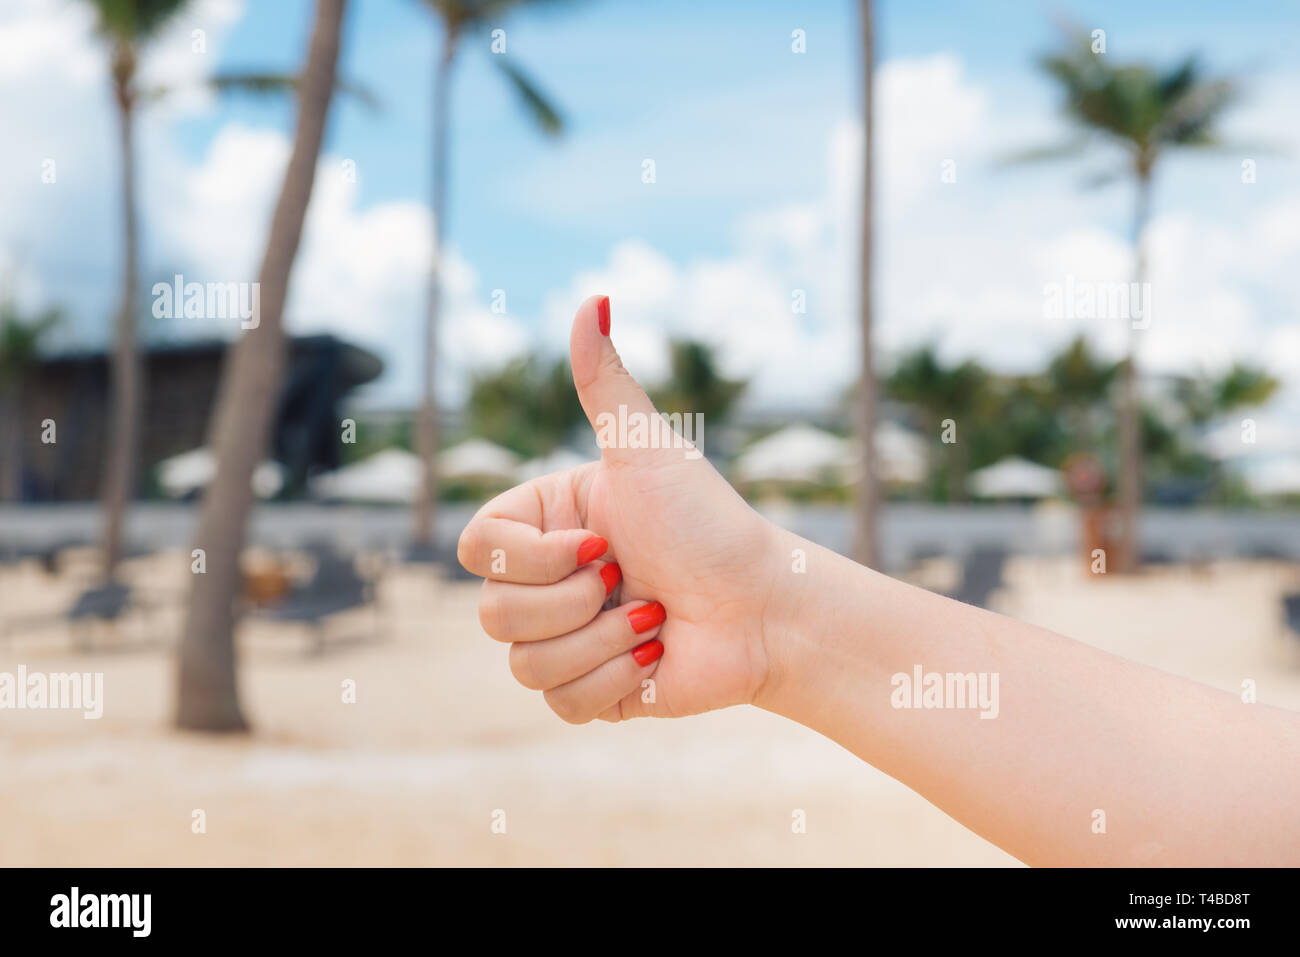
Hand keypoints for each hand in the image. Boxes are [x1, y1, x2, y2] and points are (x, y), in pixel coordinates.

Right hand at [457, 294, 784, 722]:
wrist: (763, 608)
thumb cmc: (708, 524)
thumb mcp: (647, 451)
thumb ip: (606, 381)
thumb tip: (594, 297)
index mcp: (542, 525)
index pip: (475, 549)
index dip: (530, 557)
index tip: (600, 542)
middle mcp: (543, 582)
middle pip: (492, 611)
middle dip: (575, 600)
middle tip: (631, 579)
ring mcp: (561, 639)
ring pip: (523, 662)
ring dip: (603, 640)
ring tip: (653, 619)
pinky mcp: (586, 692)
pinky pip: (558, 702)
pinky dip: (613, 680)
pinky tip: (653, 658)